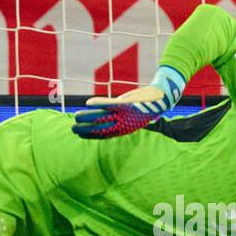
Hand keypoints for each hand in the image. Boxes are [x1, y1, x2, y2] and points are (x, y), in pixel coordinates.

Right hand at [71, 66, 185, 138]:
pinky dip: (99, 104)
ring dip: (89, 117)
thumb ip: (119, 115)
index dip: (92, 136)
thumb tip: (106, 115)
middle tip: (73, 128)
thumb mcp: (131, 113)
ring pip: (103, 117)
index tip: (80, 136)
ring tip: (77, 117)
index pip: (105, 135)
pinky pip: (111, 105)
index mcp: (125, 129)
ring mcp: (126, 115)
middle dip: (86, 129)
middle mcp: (124, 124)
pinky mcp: (128, 104)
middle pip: (102, 128)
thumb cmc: (145, 105)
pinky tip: (89, 103)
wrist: (161, 98)